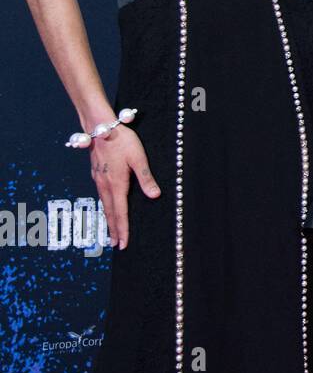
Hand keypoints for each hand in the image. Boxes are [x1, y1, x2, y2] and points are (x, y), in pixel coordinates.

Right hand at [89, 124, 159, 249]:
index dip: (122, 229)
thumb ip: (146, 178)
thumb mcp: (139, 158)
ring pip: (104, 205)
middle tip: (117, 245)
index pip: (120, 212)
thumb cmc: (122, 141)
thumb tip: (155, 196)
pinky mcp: (96, 174)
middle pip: (110, 213)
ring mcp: (98, 180)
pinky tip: (108, 210)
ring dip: (109, 220)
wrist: (100, 127)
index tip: (123, 244)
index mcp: (116, 184)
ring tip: (112, 233)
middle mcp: (105, 185)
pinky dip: (105, 208)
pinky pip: (101, 197)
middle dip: (114, 230)